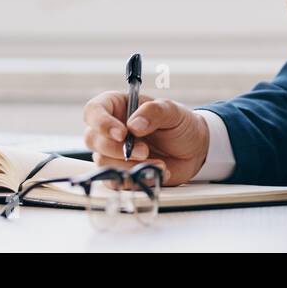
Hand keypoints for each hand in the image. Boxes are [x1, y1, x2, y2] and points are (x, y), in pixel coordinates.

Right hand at [81, 91, 209, 185]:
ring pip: (103, 162)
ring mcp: (113, 152)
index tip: (122, 134)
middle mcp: (110, 129)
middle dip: (118, 149)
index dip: (101, 122)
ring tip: (158, 164)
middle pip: (92, 139)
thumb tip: (133, 125)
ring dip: (130, 167)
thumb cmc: (180, 124)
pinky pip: (115, 181)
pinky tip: (157, 173)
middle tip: (144, 151)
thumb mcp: (171, 111)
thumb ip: (153, 112)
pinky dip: (136, 180)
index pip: (94, 111)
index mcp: (117, 106)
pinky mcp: (121, 172)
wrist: (194, 150)